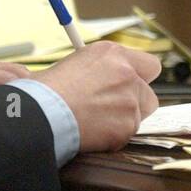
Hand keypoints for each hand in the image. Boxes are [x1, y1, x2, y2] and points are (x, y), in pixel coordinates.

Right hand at [30, 41, 160, 151]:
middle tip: (114, 108)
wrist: (42, 113)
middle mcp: (126, 73)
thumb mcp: (68, 65)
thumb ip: (91, 69)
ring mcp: (130, 100)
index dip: (139, 78)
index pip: (148, 64)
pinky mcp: (127, 125)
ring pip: (139, 116)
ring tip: (96, 122)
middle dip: (136, 102)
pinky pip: (126, 135)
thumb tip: (74, 75)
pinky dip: (112, 137)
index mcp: (111, 53)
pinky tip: (92, 133)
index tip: (128, 86)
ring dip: (123, 120)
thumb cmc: (46, 90)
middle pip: (148, 92)